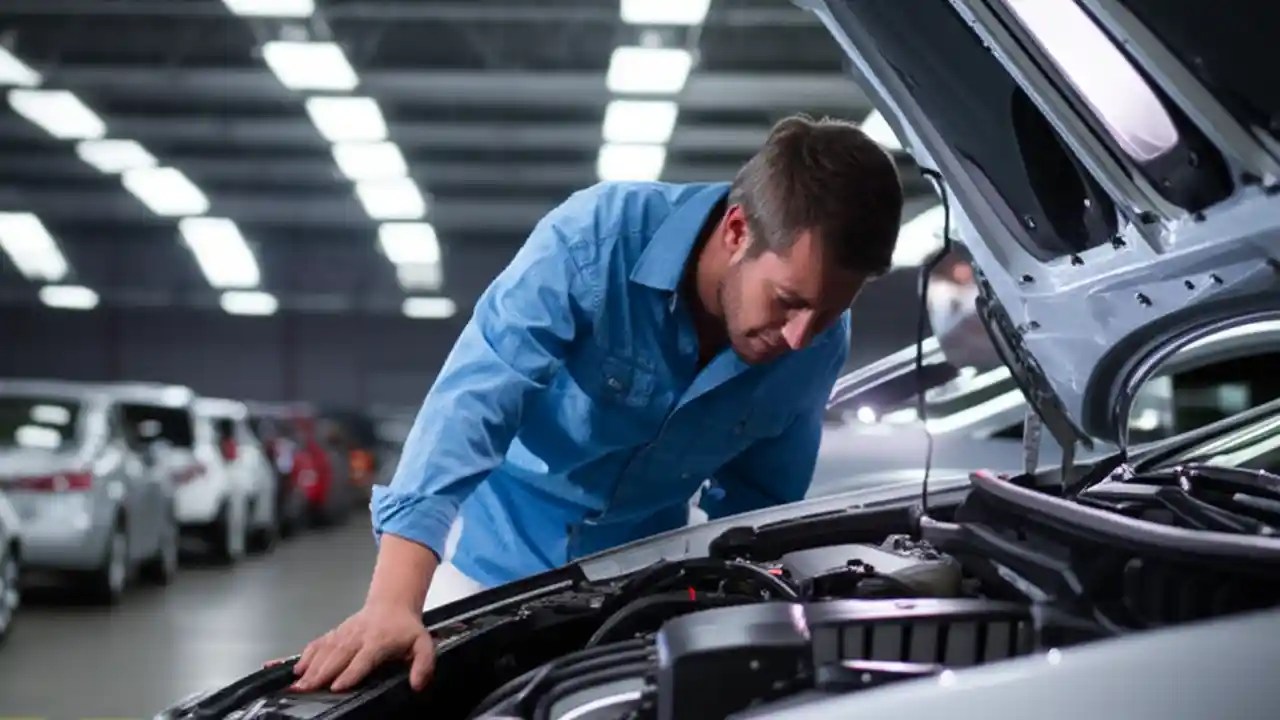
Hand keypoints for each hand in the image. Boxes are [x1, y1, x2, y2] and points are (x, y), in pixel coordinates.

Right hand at [290, 603, 435, 692]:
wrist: (392, 603)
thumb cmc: (405, 628)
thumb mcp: (423, 645)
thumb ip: (423, 665)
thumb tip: (418, 684)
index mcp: (379, 641)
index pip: (363, 659)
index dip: (350, 673)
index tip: (337, 686)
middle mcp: (359, 636)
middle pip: (338, 656)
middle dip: (322, 673)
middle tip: (307, 689)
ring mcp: (345, 633)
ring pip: (325, 650)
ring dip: (311, 667)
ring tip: (298, 683)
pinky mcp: (336, 632)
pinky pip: (319, 642)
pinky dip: (306, 655)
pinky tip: (297, 668)